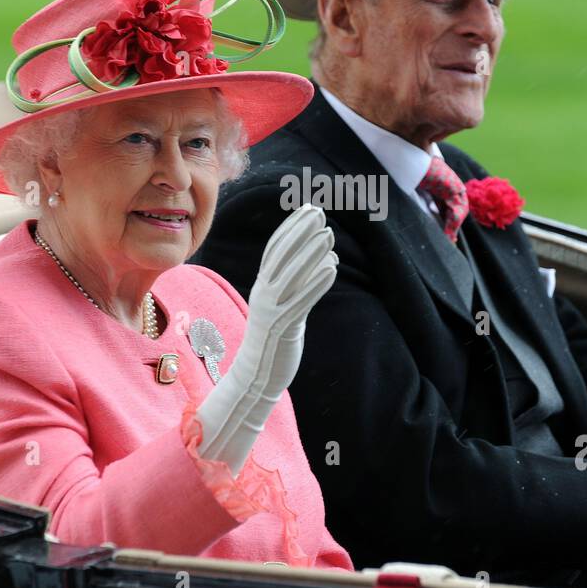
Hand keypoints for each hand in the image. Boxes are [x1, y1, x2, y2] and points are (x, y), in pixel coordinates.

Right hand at [196, 205, 337, 473]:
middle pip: (282, 256)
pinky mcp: (283, 328)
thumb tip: (315, 261)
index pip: (274, 249)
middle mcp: (263, 294)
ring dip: (311, 253)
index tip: (307, 210)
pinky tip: (332, 268)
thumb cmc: (273, 340)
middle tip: (320, 214)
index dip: (290, 228)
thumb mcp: (281, 307)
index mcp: (262, 287)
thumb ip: (292, 285)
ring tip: (329, 235)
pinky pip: (301, 301)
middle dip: (300, 232)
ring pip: (291, 275)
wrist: (254, 377)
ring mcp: (272, 311)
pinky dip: (316, 282)